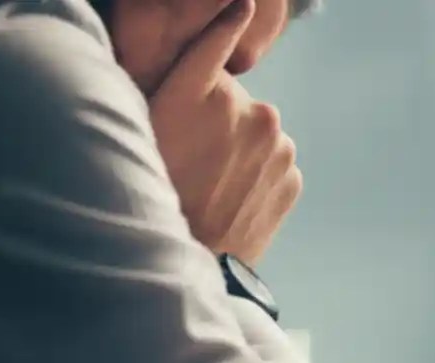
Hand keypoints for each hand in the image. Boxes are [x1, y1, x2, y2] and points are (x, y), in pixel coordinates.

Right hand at [148, 0, 301, 264]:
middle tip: (194, 160)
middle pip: (236, 103)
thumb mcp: (143, 135)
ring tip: (213, 186)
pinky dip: (259, 177)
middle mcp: (248, 110)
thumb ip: (170, 94)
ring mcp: (277, 145)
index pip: (217, 42)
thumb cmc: (152, 199)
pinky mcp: (292, 176)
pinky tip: (234, 200)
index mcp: (202, 93)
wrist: (195, 265)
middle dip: (220, 122)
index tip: (244, 5)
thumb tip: (202, 72)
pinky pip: (274, 166)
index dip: (228, 23)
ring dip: (242, 151)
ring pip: (258, 137)